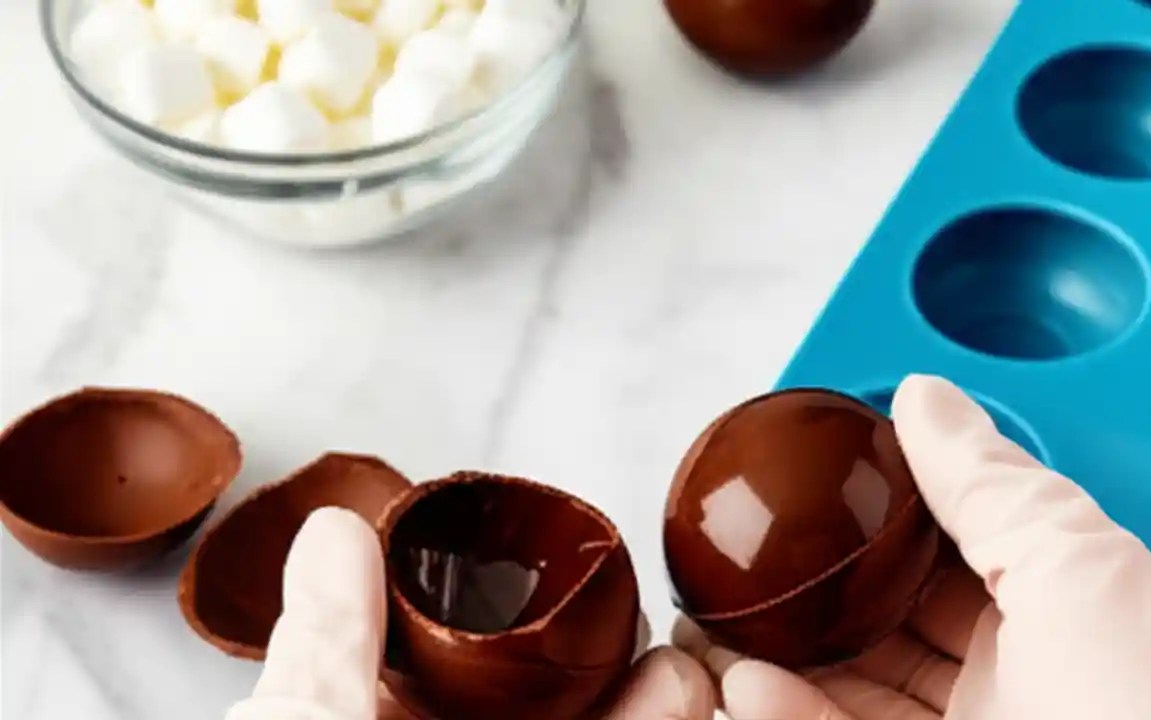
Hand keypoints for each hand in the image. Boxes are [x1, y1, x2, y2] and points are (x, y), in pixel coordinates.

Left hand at [225, 508, 715, 719]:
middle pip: (539, 711)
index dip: (496, 635)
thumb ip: (325, 647)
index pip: (449, 684)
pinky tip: (685, 694)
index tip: (538, 587)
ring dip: (648, 699)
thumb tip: (334, 530)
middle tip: (636, 615)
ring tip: (684, 659)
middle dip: (595, 664)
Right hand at [674, 374, 1150, 719]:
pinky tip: (746, 687)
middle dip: (806, 585)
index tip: (807, 483)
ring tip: (712, 621)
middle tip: (735, 560)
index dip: (876, 506)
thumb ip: (994, 483)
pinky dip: (781, 713)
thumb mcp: (1081, 573)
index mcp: (1060, 608)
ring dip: (774, 652)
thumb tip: (925, 398)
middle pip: (882, 613)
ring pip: (847, 682)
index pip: (948, 538)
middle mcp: (1013, 675)